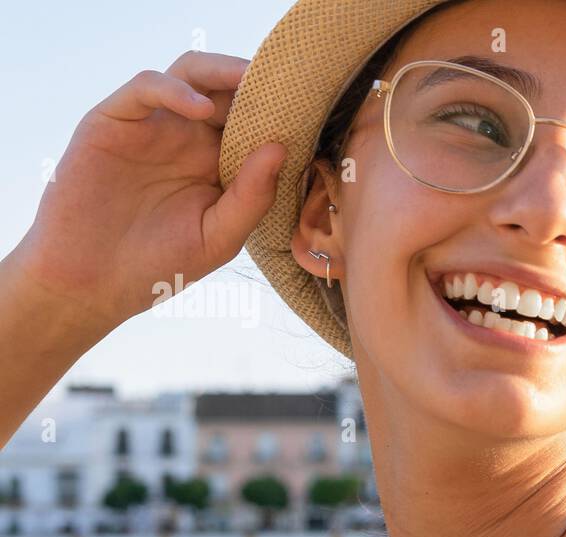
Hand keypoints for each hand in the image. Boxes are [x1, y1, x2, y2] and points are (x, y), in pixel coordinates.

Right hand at [13, 50, 285, 330]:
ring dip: (221, 71)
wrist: (94, 282)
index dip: (282, 112)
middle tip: (290, 81)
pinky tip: (201, 111)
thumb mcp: (219, 236)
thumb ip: (252, 196)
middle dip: (258, 82)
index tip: (316, 110)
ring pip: (190, 73)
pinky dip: (174, 90)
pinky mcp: (113, 121)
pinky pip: (146, 88)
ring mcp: (152, 125)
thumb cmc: (160, 264)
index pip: (256, 120)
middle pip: (228, 88)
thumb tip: (281, 148)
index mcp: (219, 160)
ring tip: (250, 82)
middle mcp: (188, 136)